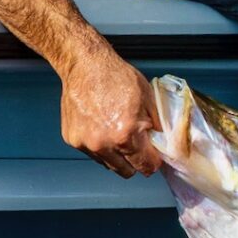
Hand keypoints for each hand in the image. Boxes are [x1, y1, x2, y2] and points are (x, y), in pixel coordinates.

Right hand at [59, 48, 161, 177]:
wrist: (85, 66)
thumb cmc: (117, 78)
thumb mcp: (149, 100)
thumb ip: (158, 127)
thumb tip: (164, 145)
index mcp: (126, 135)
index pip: (146, 166)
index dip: (153, 162)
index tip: (154, 157)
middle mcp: (103, 144)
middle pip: (127, 171)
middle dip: (136, 161)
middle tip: (138, 146)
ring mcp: (85, 144)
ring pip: (109, 165)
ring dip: (117, 156)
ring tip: (119, 133)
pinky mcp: (73, 140)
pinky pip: (93, 154)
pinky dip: (101, 147)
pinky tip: (103, 128)